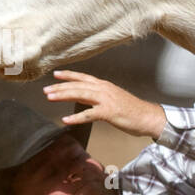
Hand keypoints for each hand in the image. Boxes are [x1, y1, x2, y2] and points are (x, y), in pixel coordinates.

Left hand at [44, 70, 166, 137]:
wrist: (149, 117)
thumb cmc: (134, 111)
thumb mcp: (115, 100)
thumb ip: (100, 98)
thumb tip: (85, 99)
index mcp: (105, 86)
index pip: (83, 78)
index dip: (68, 75)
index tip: (55, 75)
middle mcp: (104, 89)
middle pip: (78, 85)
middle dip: (60, 87)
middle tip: (46, 90)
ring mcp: (107, 100)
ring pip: (81, 95)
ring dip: (63, 95)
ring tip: (50, 98)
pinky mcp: (109, 112)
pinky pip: (89, 114)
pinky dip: (76, 117)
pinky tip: (66, 120)